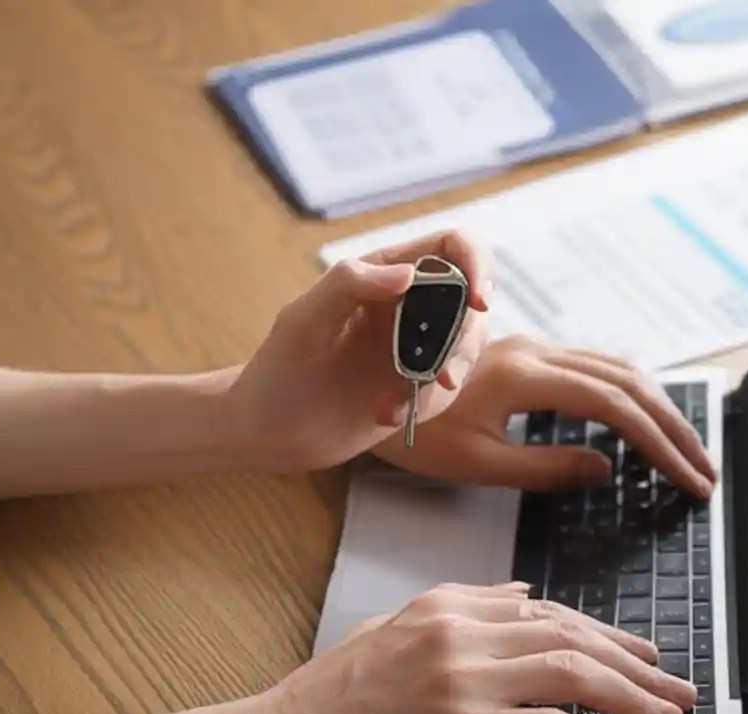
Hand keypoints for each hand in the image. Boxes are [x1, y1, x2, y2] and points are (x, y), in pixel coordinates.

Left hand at [228, 231, 491, 471]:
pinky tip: (386, 415)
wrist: (269, 432)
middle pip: (472, 303)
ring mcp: (419, 347)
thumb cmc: (279, 368)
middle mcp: (410, 306)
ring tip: (394, 405)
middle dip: (463, 340)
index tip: (479, 300)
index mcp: (385, 273)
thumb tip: (409, 273)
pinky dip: (424, 403)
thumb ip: (349, 285)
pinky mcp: (422, 387)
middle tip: (439, 377)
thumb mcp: (304, 319)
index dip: (477, 263)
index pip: (452, 247)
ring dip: (442, 377)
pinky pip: (448, 389)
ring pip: (467, 348)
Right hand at [260, 583, 695, 713]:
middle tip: (676, 689)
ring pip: (566, 674)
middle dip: (633, 665)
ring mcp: (459, 681)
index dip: (605, 635)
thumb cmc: (342, 689)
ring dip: (626, 696)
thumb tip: (525, 594)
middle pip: (568, 639)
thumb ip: (468, 605)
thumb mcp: (401, 626)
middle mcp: (458, 634)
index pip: (547, 613)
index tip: (646, 657)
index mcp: (449, 606)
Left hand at [372, 337, 715, 497]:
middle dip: (674, 428)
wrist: (350, 390)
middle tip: (706, 472)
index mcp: (522, 375)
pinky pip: (593, 367)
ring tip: (687, 451)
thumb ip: (544, 467)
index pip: (615, 406)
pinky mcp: (524, 356)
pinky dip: (629, 394)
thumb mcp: (474, 463)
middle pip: (629, 381)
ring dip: (658, 409)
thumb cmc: (404, 432)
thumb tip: (606, 469)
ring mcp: (530, 349)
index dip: (661, 443)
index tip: (689, 480)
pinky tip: (642, 418)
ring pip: (616, 368)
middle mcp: (533, 351)